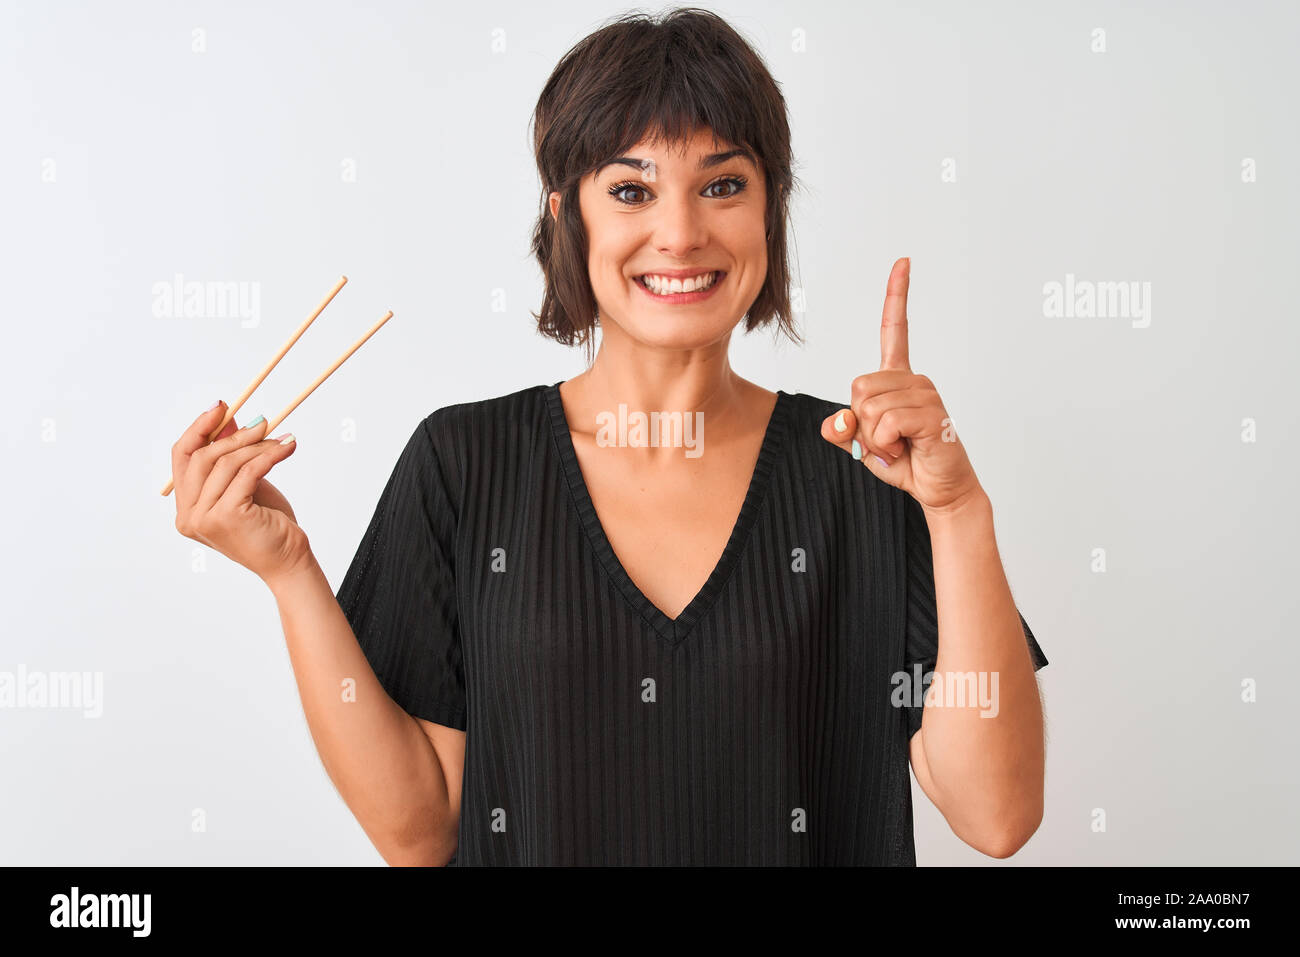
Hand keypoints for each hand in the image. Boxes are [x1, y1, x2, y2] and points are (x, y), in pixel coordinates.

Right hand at [171, 402, 311, 583]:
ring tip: (281, 439)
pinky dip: (268, 456)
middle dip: (234, 435)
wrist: (288, 561)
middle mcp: (188, 516)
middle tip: (262, 422)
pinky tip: (286, 448)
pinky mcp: (226, 516)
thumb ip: (230, 456)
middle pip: (201, 457)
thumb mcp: (246, 484)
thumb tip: (227, 420)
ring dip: (257, 445)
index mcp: (186, 508)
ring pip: (225, 463)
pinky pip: (247, 473)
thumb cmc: (267, 525)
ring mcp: (203, 518)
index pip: (182, 458)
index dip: (199, 429)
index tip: (221, 407)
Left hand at [820, 258, 981, 513]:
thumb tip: (837, 421)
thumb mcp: (861, 444)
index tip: (903, 262)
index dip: (897, 296)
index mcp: (897, 378)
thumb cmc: (904, 460)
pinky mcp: (931, 415)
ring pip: (868, 408)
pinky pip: (886, 424)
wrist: (938, 487)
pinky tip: (907, 448)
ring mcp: (925, 394)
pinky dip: (886, 444)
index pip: (894, 329)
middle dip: (860, 422)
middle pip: (857, 387)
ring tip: (899, 445)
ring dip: (874, 438)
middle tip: (887, 438)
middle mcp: (914, 379)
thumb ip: (842, 429)